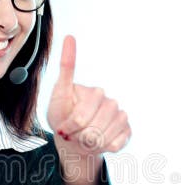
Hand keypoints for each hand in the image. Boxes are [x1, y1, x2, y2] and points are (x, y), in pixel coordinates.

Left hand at [46, 35, 130, 154]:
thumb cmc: (64, 116)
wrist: (75, 139)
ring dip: (89, 145)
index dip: (69, 127)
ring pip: (104, 138)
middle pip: (92, 129)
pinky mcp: (127, 131)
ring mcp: (120, 116)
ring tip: (82, 140)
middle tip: (72, 136)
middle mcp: (110, 102)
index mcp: (94, 92)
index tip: (63, 129)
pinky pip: (117, 144)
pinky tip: (98, 143)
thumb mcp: (58, 95)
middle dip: (78, 137)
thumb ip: (66, 71)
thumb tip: (70, 36)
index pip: (80, 116)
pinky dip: (103, 148)